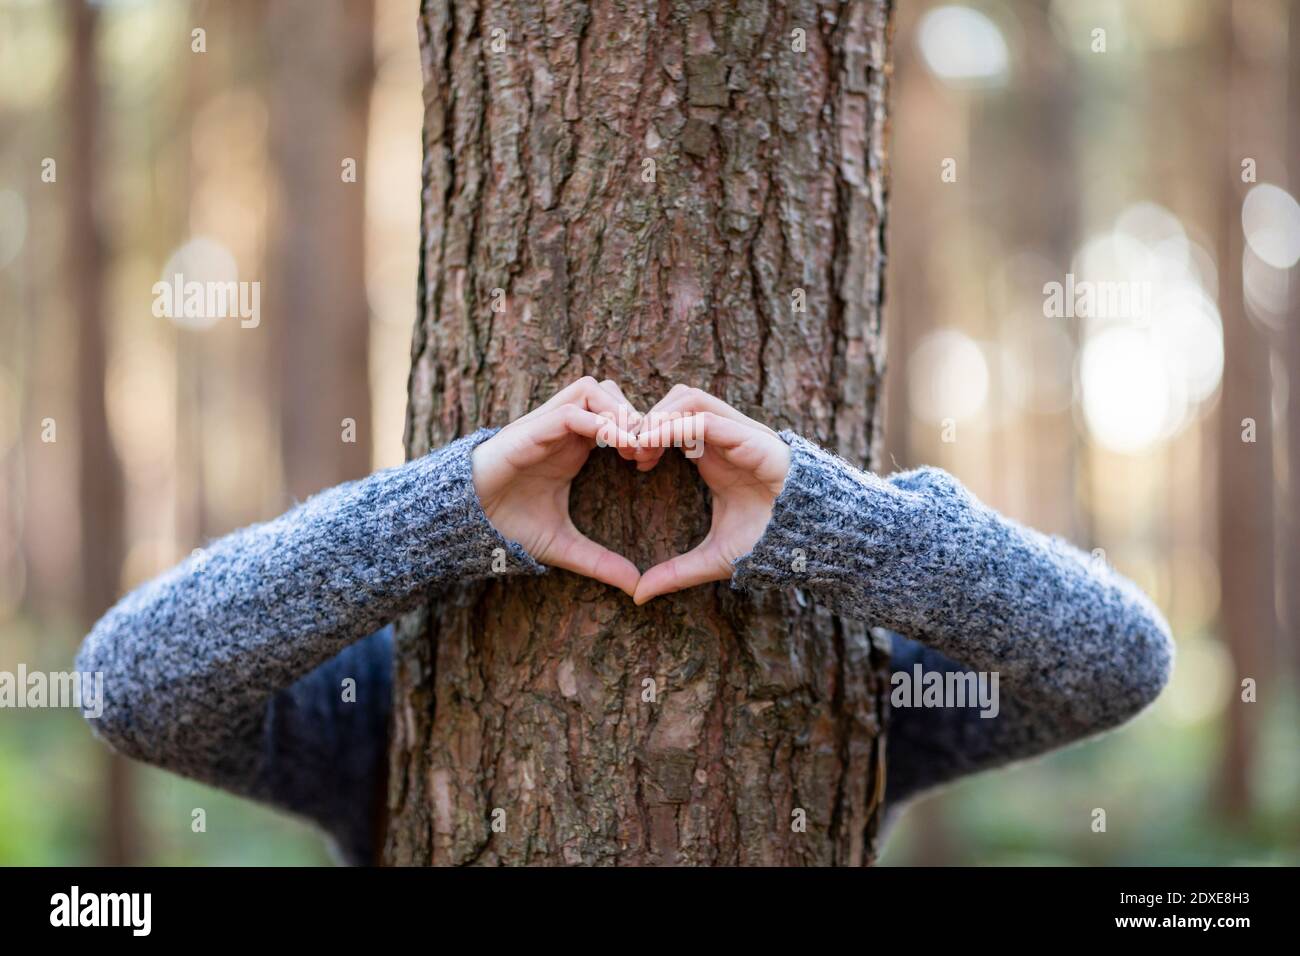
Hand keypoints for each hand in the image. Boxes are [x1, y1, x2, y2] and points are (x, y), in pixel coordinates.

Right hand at [472, 377, 643, 595]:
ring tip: (632, 447)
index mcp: (574, 446)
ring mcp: (546, 426)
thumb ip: (600, 561)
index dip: (639, 430)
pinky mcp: (530, 431)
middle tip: (646, 453)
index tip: (650, 463)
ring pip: (592, 389)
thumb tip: (636, 586)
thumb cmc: (508, 525)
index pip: (615, 413)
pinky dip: (598, 422)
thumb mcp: (563, 545)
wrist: (465, 523)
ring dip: (618, 412)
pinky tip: (616, 447)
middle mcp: (562, 429)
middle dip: (634, 415)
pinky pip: (570, 411)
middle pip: (609, 390)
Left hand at [631, 386, 791, 604]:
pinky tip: (654, 445)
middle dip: (647, 417)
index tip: (629, 459)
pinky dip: (675, 425)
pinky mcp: (753, 440)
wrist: (814, 542)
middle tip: (626, 448)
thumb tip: (639, 595)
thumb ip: (676, 572)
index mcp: (715, 454)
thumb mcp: (714, 558)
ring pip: (689, 398)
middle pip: (677, 399)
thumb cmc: (771, 542)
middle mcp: (726, 438)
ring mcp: (740, 435)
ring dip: (658, 416)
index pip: (674, 419)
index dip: (647, 432)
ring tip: (639, 445)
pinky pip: (707, 419)